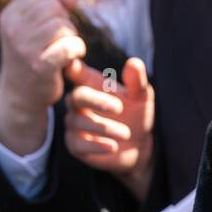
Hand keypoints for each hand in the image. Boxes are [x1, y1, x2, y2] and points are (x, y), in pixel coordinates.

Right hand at [0, 0, 86, 153]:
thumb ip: (51, 8)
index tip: (56, 22)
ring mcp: (26, 48)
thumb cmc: (30, 57)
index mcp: (9, 16)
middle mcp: (14, 30)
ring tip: (66, 49)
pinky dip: (77, 50)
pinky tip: (73, 59)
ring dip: (72, 36)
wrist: (21, 96)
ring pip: (63, 25)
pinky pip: (71, 45)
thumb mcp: (30, 29)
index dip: (56, 3)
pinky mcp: (42, 66)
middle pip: (54, 7)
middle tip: (61, 39)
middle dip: (64, 21)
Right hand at [64, 57, 154, 201]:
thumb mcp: (141, 98)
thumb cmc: (137, 115)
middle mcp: (78, 102)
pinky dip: (95, 145)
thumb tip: (134, 63)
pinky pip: (78, 144)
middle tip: (119, 108)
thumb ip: (137, 81)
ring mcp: (74, 123)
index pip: (73, 70)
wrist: (139, 147)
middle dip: (97, 101)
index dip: (70, 66)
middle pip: (76, 96)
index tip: (73, 65)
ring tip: (126, 134)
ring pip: (79, 122)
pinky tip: (112, 146)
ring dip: (105, 128)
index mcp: (90, 84)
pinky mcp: (75, 145)